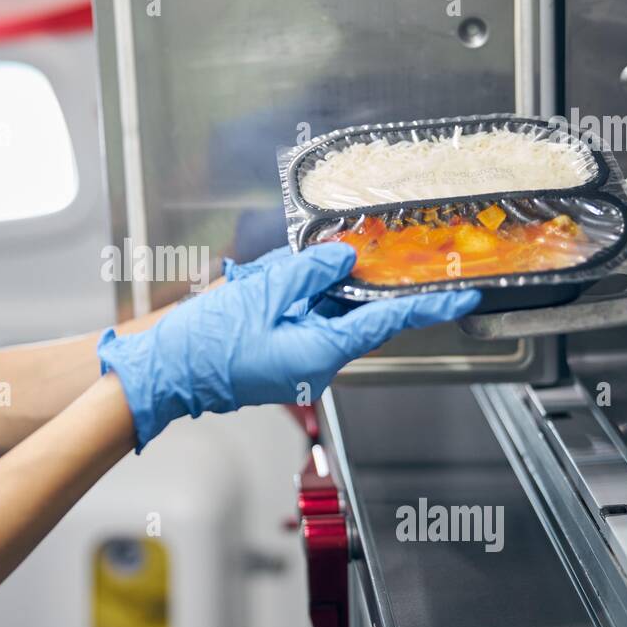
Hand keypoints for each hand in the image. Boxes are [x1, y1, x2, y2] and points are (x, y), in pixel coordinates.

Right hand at [97, 242, 480, 449]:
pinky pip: (298, 319)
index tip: (463, 296)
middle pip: (353, 313)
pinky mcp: (278, 356)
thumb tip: (345, 257)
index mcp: (321, 353)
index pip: (387, 324)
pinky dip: (291, 296)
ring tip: (281, 272)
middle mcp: (316, 363)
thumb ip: (311, 271)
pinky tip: (266, 282)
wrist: (162, 373)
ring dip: (310, 286)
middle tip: (357, 254)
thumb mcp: (264, 293)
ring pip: (322, 312)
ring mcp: (296, 362)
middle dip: (348, 281)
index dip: (428, 307)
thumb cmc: (206, 344)